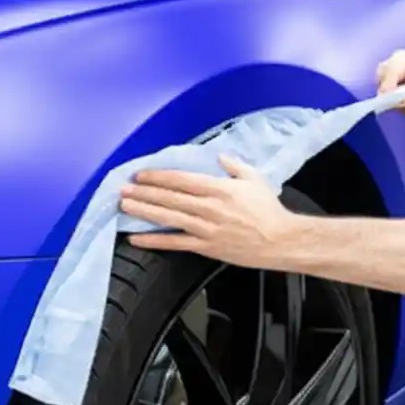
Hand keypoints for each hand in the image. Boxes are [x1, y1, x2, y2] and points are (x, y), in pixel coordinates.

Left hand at [119, 154, 295, 269]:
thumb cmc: (268, 210)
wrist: (280, 241)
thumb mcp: (254, 179)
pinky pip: (175, 243)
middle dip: (144, 192)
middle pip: (170, 198)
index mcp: (219, 189)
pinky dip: (154, 240)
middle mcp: (209, 208)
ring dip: (144, 211)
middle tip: (123, 188)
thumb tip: (218, 156)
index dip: (159, 177)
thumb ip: (233, 166)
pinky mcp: (205, 247)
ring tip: (125, 206)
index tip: (141, 174)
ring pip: (168, 218)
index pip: (181, 180)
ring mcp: (205, 229)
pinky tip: (136, 238)